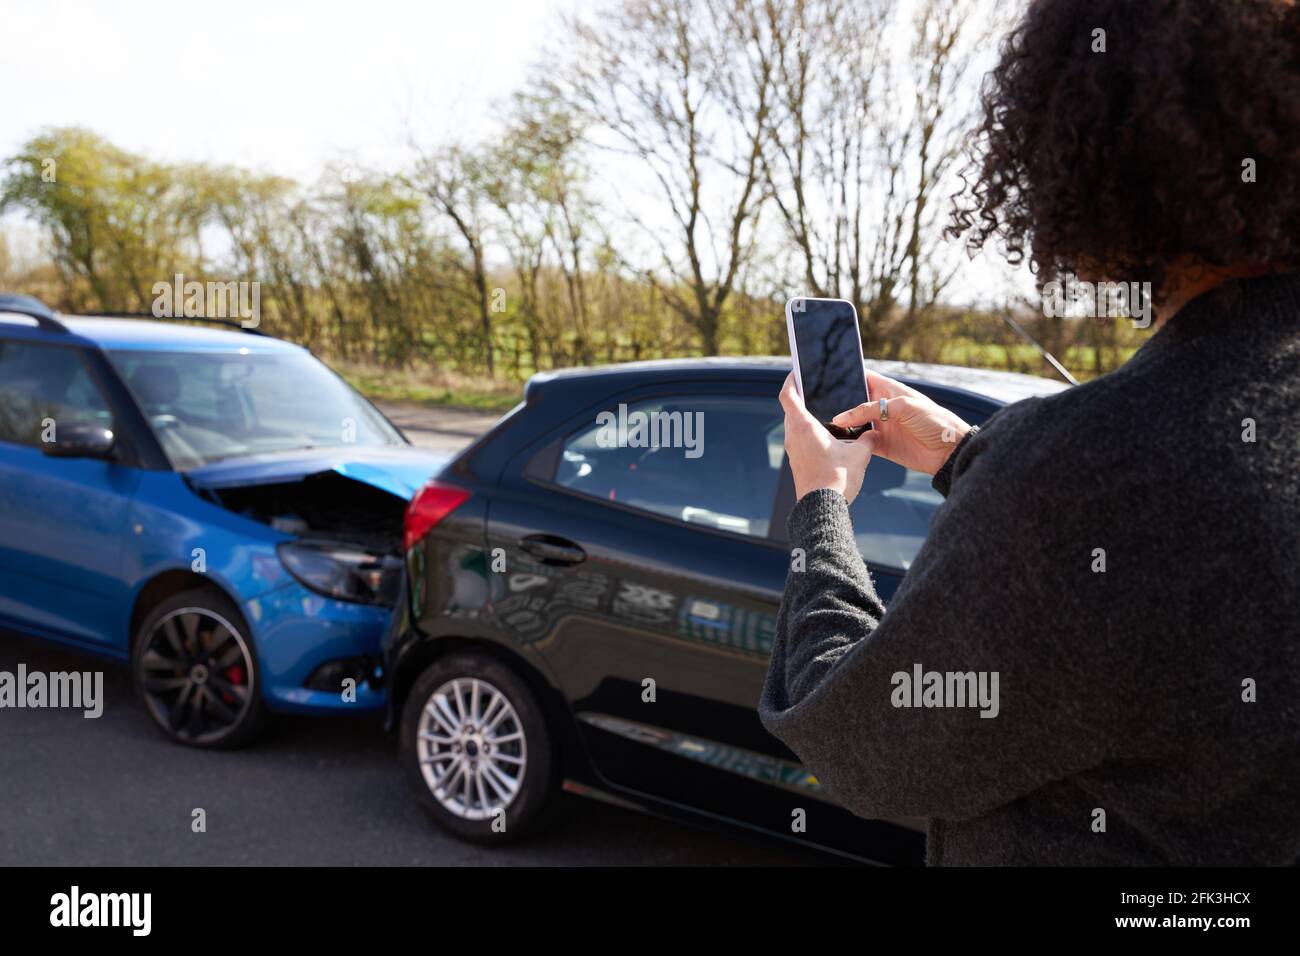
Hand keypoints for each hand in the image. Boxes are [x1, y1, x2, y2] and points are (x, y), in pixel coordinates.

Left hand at [780, 373, 878, 502]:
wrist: (822, 508)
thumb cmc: (837, 479)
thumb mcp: (859, 455)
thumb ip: (868, 439)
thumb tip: (875, 432)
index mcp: (803, 427)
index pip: (788, 395)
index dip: (790, 380)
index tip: (796, 372)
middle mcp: (793, 436)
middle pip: (790, 409)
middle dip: (801, 398)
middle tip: (814, 389)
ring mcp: (793, 451)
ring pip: (794, 426)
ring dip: (804, 417)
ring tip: (823, 412)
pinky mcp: (797, 463)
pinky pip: (799, 440)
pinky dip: (808, 433)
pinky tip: (826, 437)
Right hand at [831, 370, 971, 475]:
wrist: (949, 451)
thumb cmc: (934, 421)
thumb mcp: (904, 407)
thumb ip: (873, 409)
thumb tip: (843, 418)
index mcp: (889, 391)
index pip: (865, 378)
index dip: (849, 376)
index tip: (828, 376)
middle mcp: (882, 408)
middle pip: (854, 402)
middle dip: (840, 403)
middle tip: (821, 404)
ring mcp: (881, 427)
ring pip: (854, 424)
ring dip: (843, 425)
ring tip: (826, 424)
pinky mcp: (881, 446)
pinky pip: (860, 443)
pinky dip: (851, 442)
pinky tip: (840, 441)